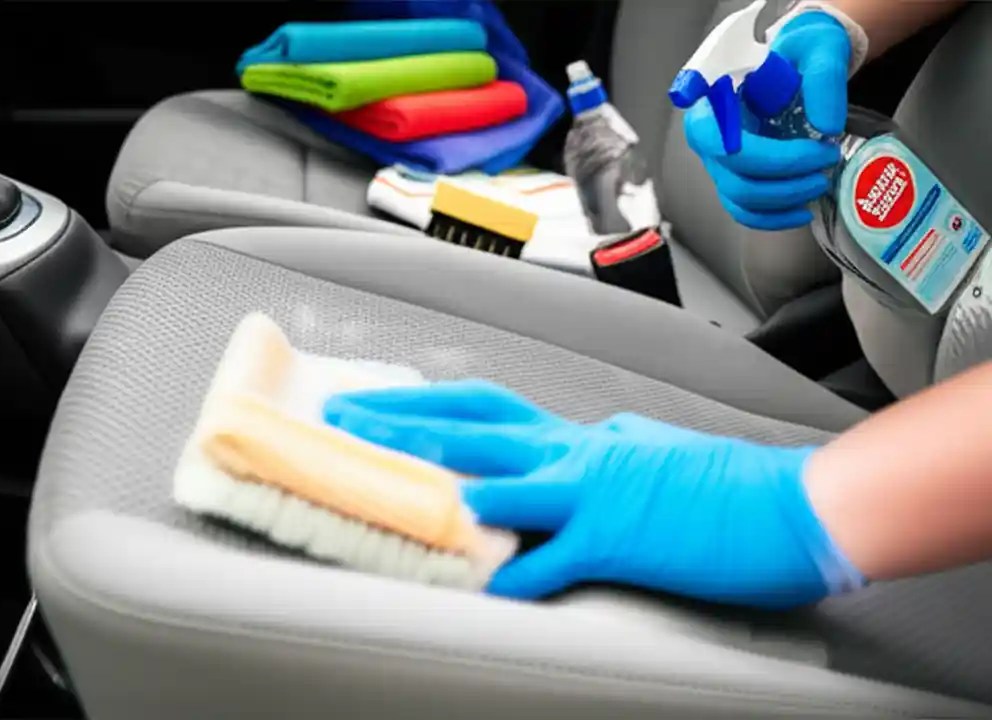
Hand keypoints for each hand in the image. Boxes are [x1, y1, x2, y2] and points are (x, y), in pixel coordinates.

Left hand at [324, 381, 864, 608]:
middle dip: (403, 421)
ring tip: (381, 483)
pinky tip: (478, 589)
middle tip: (343, 417)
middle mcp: (576, 453)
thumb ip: (608, 442)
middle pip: (473, 428)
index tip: (379, 399)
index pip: (487, 406)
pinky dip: (515, 575)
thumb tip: (593, 437)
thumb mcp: (651, 446)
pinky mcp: (618, 540)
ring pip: (499, 481)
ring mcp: (594, 493)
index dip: (426, 400)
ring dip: (438, 482)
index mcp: (581, 436)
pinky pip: (553, 561)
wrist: (789, 502)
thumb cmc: (723, 482)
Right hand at [683, 11, 850, 230]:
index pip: (723, 143)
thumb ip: (823, 79)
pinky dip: (773, 218)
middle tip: (826, 162)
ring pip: (740, 198)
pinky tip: (802, 210)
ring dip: (784, 200)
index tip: (816, 148)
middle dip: (787, 179)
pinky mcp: (732, 179)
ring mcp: (718, 162)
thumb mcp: (815, 49)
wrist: (795, 66)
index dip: (768, 157)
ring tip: (820, 182)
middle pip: (735, 177)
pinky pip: (744, 211)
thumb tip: (826, 128)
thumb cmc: (797, 55)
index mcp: (712, 103)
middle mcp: (707, 137)